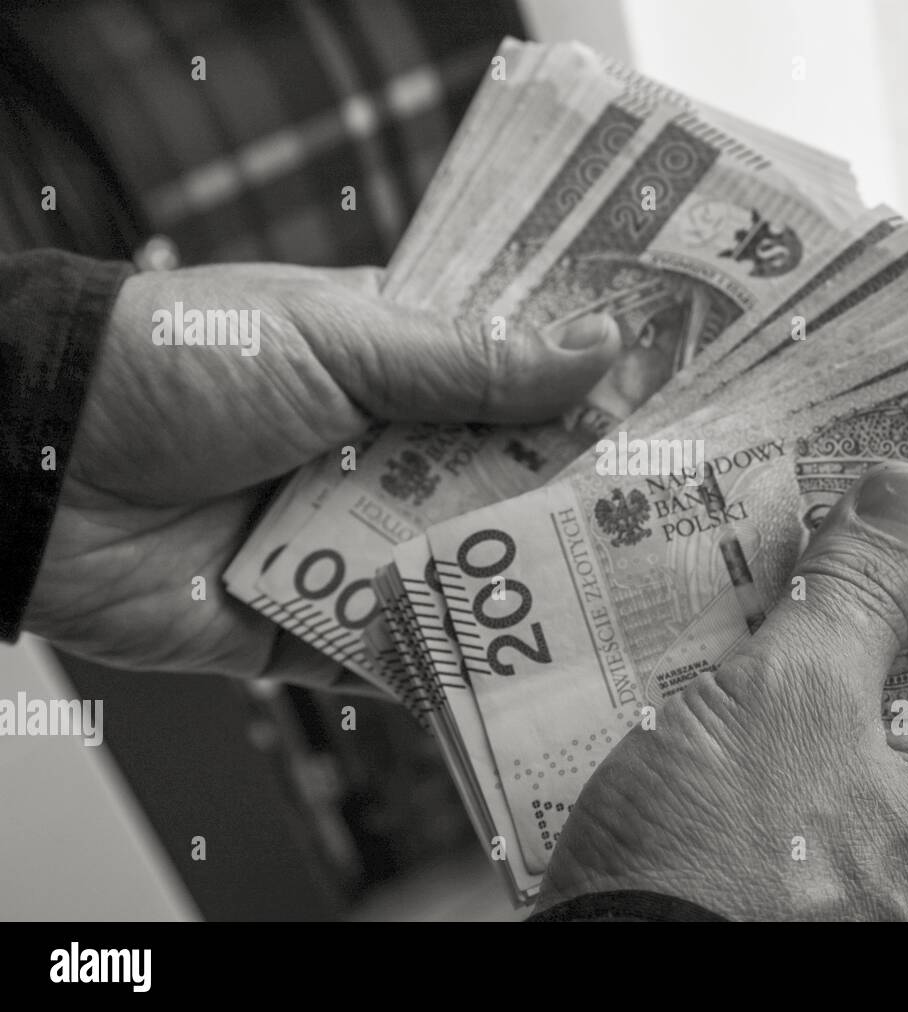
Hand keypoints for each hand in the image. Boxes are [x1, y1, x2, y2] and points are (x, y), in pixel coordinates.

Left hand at [24, 263, 618, 690]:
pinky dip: (447, 671)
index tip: (676, 407)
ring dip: (526, 592)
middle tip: (676, 521)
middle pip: (498, 485)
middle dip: (572, 504)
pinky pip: (393, 656)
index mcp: (390, 368)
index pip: (512, 379)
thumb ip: (474, 361)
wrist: (36, 467)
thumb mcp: (340, 342)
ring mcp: (347, 542)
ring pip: (459, 574)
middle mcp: (380, 456)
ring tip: (632, 610)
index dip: (587, 393)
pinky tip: (532, 684)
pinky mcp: (308, 623)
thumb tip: (604, 341)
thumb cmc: (182, 362)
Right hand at [538, 461, 907, 919]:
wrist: (608, 967)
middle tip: (837, 479)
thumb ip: (858, 592)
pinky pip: (785, 725)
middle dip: (870, 575)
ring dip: (802, 614)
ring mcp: (850, 834)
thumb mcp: (797, 702)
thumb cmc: (721, 861)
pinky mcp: (774, 832)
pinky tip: (721, 599)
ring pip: (841, 689)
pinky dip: (757, 666)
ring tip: (770, 521)